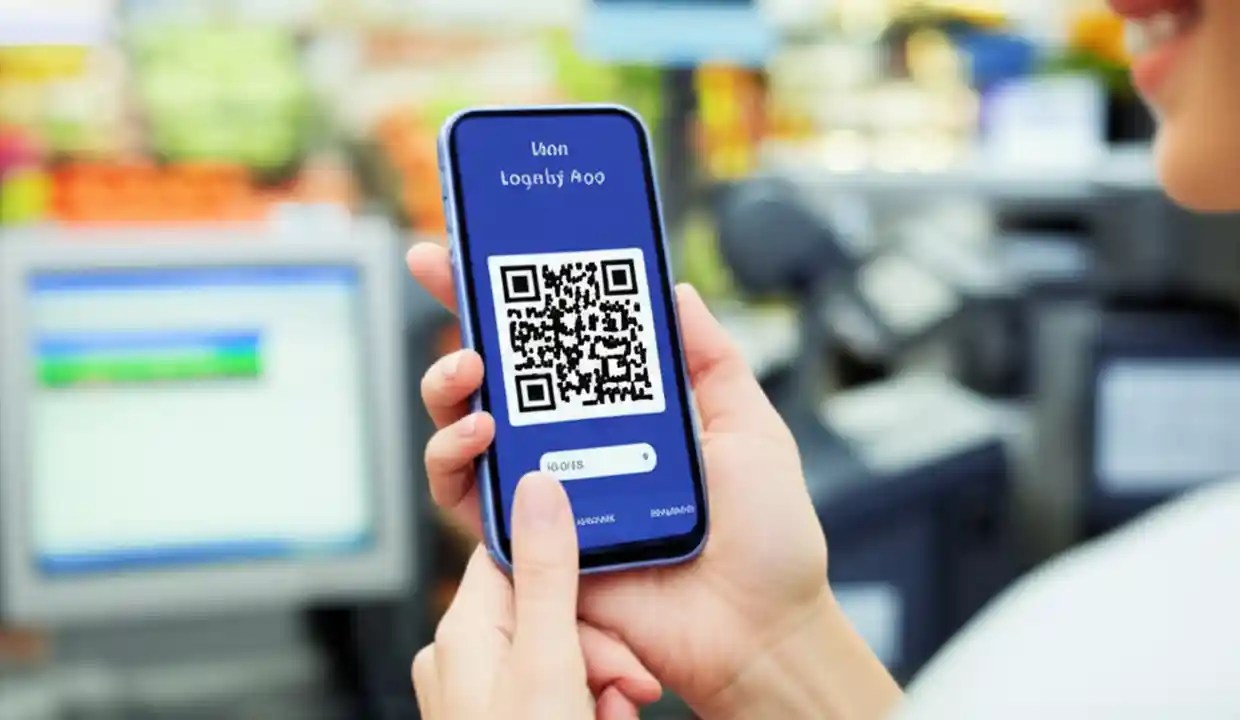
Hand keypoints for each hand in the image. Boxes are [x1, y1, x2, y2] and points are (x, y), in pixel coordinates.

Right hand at [409, 242, 899, 717]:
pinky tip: (483, 431)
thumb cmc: (765, 536)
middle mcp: (572, 446)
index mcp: (621, 413)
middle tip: (446, 273)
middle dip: (458, 314)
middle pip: (495, 373)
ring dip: (448, 386)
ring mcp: (544, 493)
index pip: (556, 343)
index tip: (483, 243)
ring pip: (462, 428)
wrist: (759, 627)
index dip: (515, 294)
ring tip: (469, 366)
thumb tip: (673, 290)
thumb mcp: (749, 425)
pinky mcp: (525, 544)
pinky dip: (456, 459)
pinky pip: (465, 498)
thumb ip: (710, 358)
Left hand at [413, 473, 660, 719]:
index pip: (519, 555)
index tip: (611, 590)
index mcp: (466, 628)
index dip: (572, 571)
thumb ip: (547, 575)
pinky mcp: (496, 719)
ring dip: (600, 685)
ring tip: (611, 715)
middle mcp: (463, 656)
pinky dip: (586, 709)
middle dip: (599, 650)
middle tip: (624, 686)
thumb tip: (537, 487)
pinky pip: (553, 693)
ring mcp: (477, 692)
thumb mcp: (548, 662)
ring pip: (560, 658)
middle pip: (549, 613)